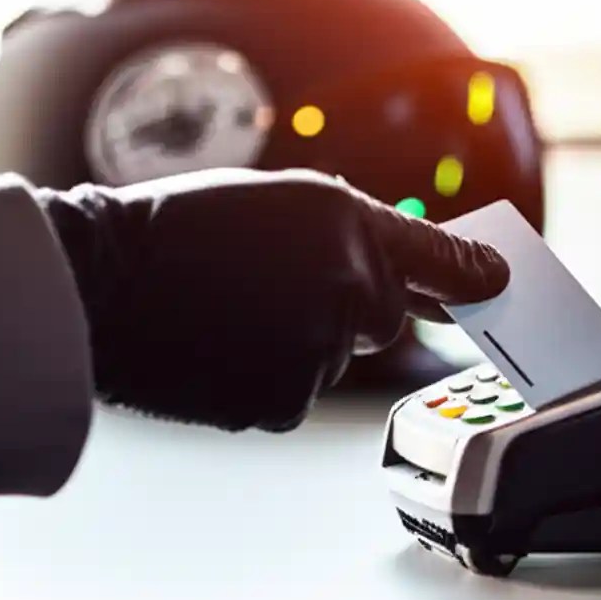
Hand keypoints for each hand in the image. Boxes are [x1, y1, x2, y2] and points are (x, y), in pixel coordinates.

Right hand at [36, 168, 508, 431]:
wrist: (103, 283)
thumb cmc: (174, 231)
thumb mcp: (274, 200)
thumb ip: (347, 233)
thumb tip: (393, 275)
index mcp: (345, 221)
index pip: (432, 255)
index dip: (469, 271)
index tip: (497, 282)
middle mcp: (347, 284)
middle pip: (381, 316)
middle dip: (344, 307)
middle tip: (273, 288)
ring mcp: (321, 347)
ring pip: (333, 356)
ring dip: (299, 342)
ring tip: (231, 312)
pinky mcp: (288, 400)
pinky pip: (297, 393)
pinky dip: (267, 378)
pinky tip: (224, 348)